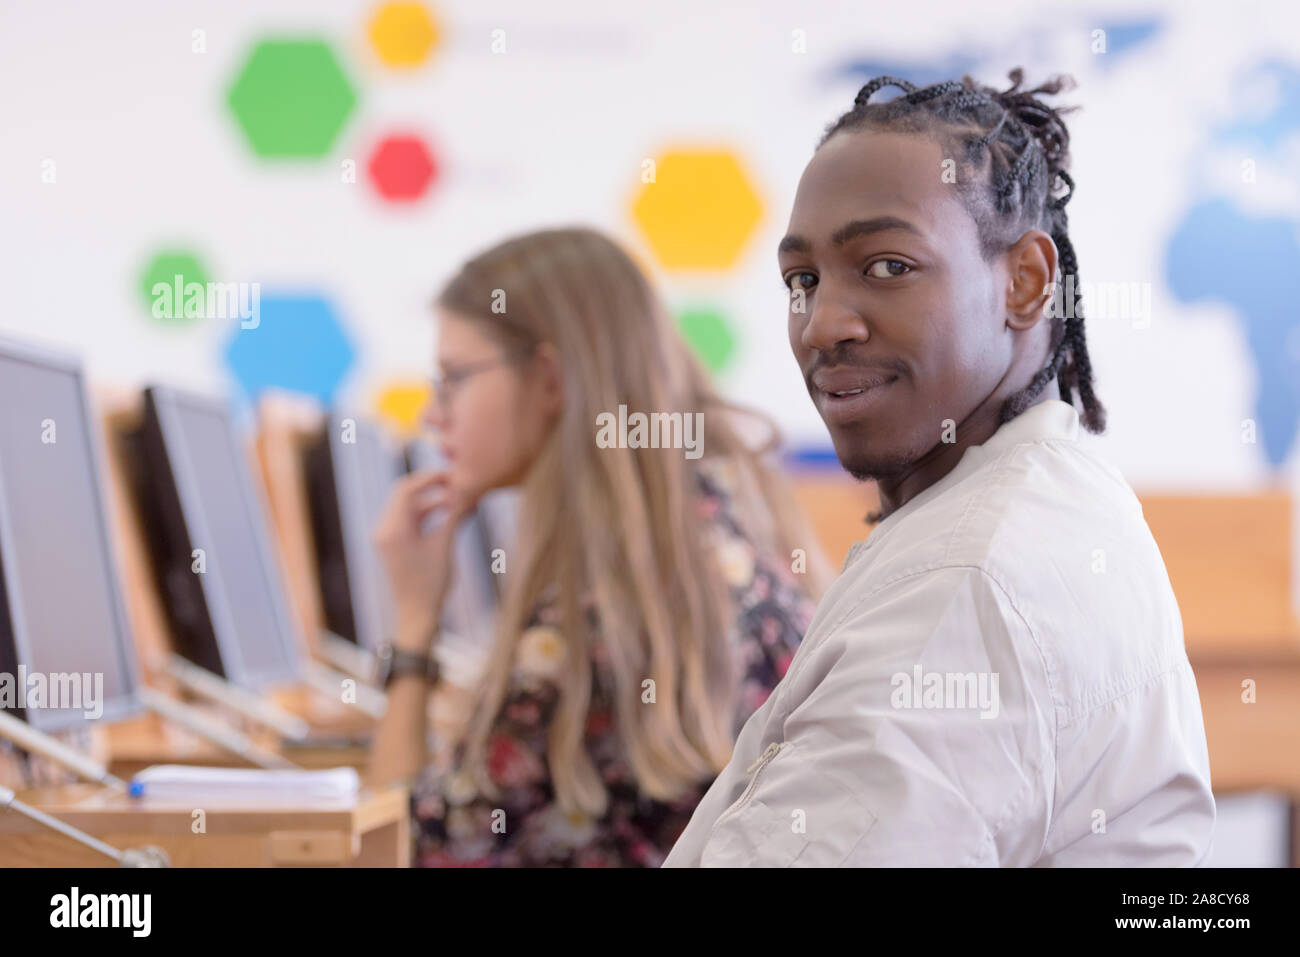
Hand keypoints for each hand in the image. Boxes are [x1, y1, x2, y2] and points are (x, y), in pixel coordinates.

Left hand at [372, 469, 471, 652]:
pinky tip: (447, 513)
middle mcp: (384, 530)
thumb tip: (469, 494)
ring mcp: (386, 537)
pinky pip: (407, 520)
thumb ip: (454, 516)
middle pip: (404, 495)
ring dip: (431, 501)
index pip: (406, 490)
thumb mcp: (444, 546)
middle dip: (430, 487)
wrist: (416, 614)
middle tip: (455, 483)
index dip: (428, 478)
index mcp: (393, 530)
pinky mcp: (392, 544)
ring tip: (457, 501)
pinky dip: (426, 514)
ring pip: (407, 507)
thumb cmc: (431, 584)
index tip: (451, 475)